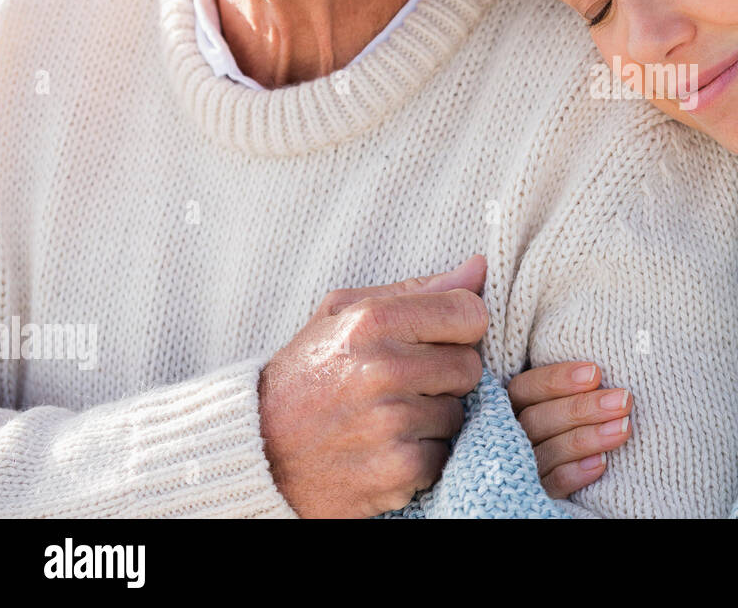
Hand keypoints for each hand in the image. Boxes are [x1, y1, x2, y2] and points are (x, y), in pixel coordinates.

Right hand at [258, 255, 488, 517]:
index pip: (469, 313)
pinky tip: (386, 447)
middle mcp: (382, 369)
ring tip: (389, 416)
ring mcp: (391, 422)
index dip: (461, 328)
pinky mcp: (397, 470)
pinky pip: (445, 453)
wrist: (257, 450)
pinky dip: (423, 455)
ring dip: (434, 418)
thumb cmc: (308, 373)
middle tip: (405, 383)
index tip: (439, 339)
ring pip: (460, 412)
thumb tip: (480, 268)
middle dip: (446, 376)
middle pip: (470, 365)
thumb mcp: (344, 314)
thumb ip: (417, 290)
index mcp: (372, 321)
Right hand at [507, 361, 632, 497]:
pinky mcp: (536, 491)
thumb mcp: (560, 400)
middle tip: (622, 401)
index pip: (526, 388)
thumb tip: (601, 371)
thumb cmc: (568, 420)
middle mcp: (511, 434)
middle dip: (583, 408)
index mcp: (510, 405)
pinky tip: (601, 463)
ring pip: (548, 451)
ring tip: (622, 429)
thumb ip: (573, 388)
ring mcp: (521, 464)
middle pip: (538, 419)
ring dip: (587, 439)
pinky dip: (575, 474)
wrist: (562, 474)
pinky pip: (551, 485)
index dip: (557, 379)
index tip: (595, 372)